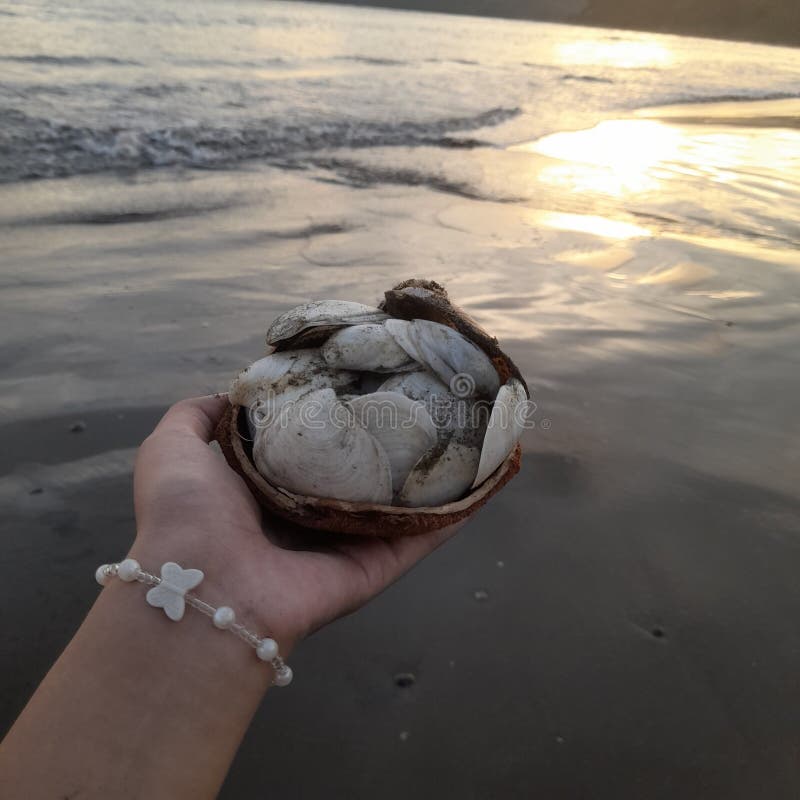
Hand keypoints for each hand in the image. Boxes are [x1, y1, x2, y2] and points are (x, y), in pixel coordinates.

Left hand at [132, 395, 461, 649]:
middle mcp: (310, 519)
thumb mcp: (174, 447)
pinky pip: (419, 538)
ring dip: (431, 478)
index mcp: (267, 492)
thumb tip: (230, 394)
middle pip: (361, 479)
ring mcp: (345, 546)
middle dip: (390, 447)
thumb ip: (198, 417)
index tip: (365, 384)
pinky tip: (481, 480)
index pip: (311, 452)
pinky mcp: (373, 568)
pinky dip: (452, 514)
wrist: (202, 588)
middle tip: (424, 404)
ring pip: (398, 507)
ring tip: (465, 436)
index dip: (336, 420)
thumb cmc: (187, 512)